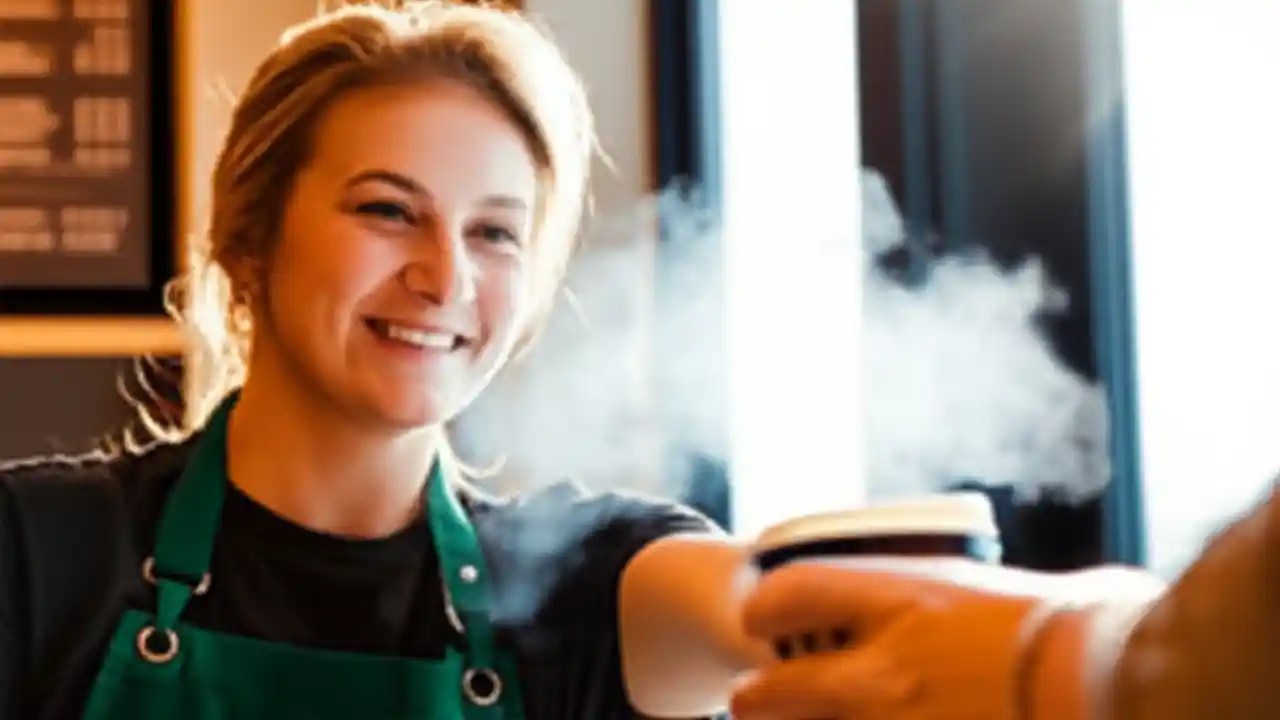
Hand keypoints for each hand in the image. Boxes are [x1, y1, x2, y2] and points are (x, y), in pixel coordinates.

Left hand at [730, 558, 1153, 719]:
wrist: (1126, 692)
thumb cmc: (1098, 632)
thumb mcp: (1028, 592)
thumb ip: (991, 598)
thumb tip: (1032, 598)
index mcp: (903, 603)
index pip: (789, 594)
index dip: (767, 606)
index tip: (763, 616)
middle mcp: (882, 674)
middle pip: (772, 690)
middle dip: (757, 698)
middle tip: (755, 699)